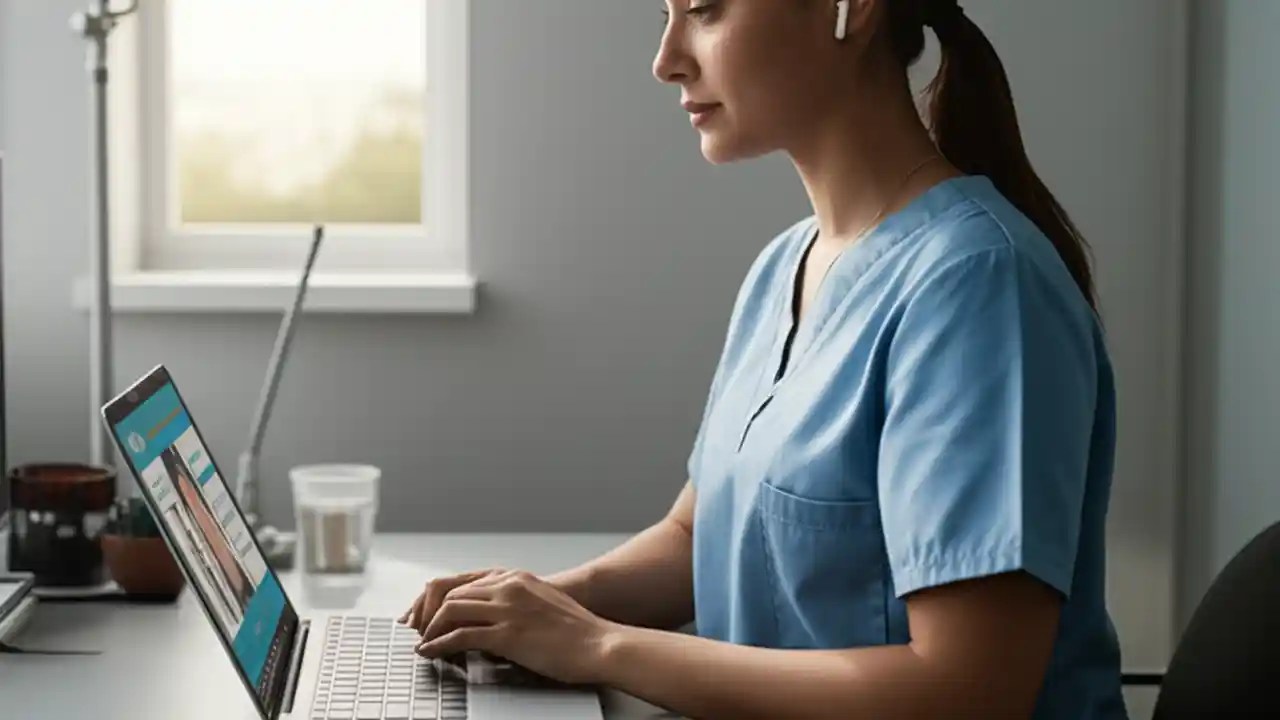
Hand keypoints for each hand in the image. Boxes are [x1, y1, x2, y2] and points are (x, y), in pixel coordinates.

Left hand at [415, 570, 616, 685]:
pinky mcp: (507, 634)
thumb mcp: (543, 601)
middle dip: (429, 613)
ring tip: (424, 643)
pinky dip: (438, 645)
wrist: (600, 643)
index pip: (464, 580)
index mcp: (516, 577)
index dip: (439, 598)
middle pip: (451, 592)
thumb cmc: (576, 630)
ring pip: (451, 610)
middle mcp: (509, 587)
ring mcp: (507, 609)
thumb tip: (492, 618)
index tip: (425, 613)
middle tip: (419, 630)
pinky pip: (460, 636)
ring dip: (430, 629)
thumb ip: (516, 601)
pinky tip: (431, 653)